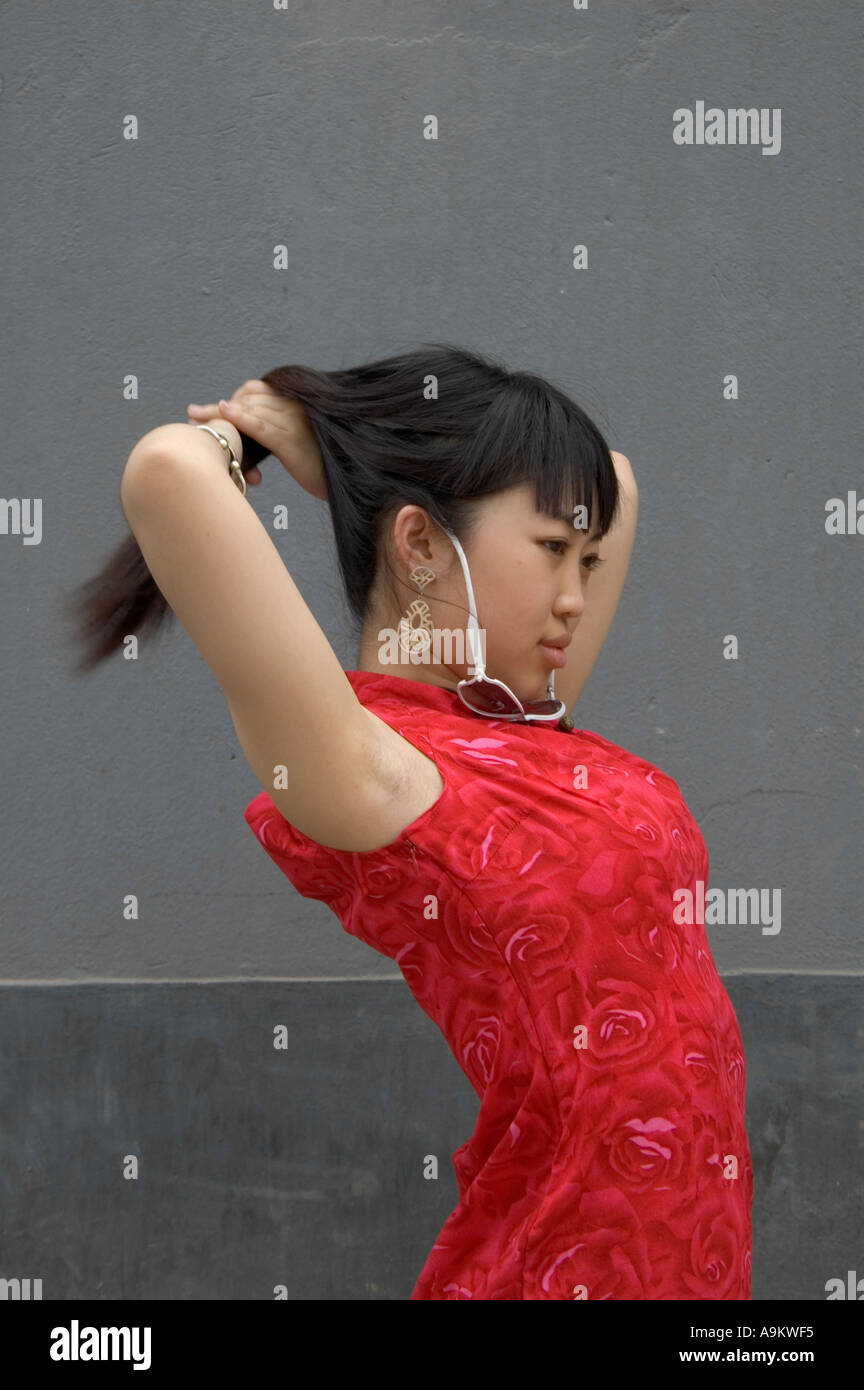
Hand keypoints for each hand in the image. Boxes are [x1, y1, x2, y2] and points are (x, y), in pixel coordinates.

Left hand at [187, 380, 326, 499]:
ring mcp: (294, 423)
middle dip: (219, 408)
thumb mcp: (305, 442)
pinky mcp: (292, 442)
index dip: (232, 398)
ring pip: (250, 411)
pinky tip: (224, 413)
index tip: (210, 408)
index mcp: (297, 405)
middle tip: (194, 416)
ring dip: (220, 415)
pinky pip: (262, 426)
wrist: (350, 482)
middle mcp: (295, 408)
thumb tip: (254, 433)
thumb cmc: (326, 466)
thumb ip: (282, 430)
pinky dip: (241, 419)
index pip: (257, 391)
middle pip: (248, 399)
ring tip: (197, 420)